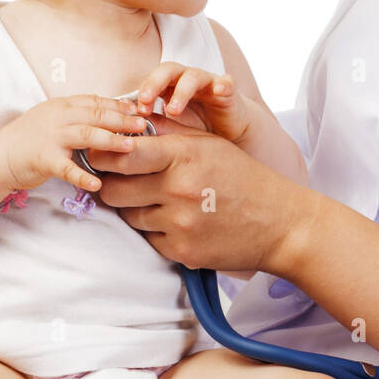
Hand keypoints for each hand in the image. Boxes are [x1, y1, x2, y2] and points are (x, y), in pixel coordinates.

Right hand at [0, 94, 153, 194]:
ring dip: (110, 140)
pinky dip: (83, 176)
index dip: (119, 104)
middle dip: (122, 119)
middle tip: (143, 125)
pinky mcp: (43, 159)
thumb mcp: (53, 118)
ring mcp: (50, 137)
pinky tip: (98, 183)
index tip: (138, 109)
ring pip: (85, 135)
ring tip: (130, 147)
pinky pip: (66, 169)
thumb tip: (108, 112)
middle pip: (96, 115)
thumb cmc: (29, 138)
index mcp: (62, 105)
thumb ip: (76, 114)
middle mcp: (57, 117)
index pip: (96, 101)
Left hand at [87, 112, 318, 275]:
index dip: (104, 155)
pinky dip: (156, 232)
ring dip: (136, 209)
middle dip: (112, 185)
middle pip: (114, 190)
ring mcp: (180, 224)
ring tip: (158, 201)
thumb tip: (129, 127)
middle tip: (121, 181)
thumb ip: (168, 135)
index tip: (99, 155)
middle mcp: (179, 189)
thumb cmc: (243, 177)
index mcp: (185, 155)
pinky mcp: (182, 252)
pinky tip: (177, 222)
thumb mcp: (209, 145)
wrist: (279, 223)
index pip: (125, 154)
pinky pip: (149, 240)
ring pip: (129, 217)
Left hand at [135, 60, 252, 143]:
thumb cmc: (195, 129)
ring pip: (193, 76)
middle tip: (145, 101)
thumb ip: (149, 127)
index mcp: (170, 87)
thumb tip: (119, 138)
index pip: (151, 81)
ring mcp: (208, 83)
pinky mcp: (228, 91)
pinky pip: (227, 82)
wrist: (228, 133)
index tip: (133, 112)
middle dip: (154, 84)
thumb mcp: (169, 130)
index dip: (141, 92)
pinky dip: (223, 84)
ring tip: (173, 110)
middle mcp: (186, 80)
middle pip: (167, 71)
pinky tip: (220, 90)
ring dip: (181, 91)